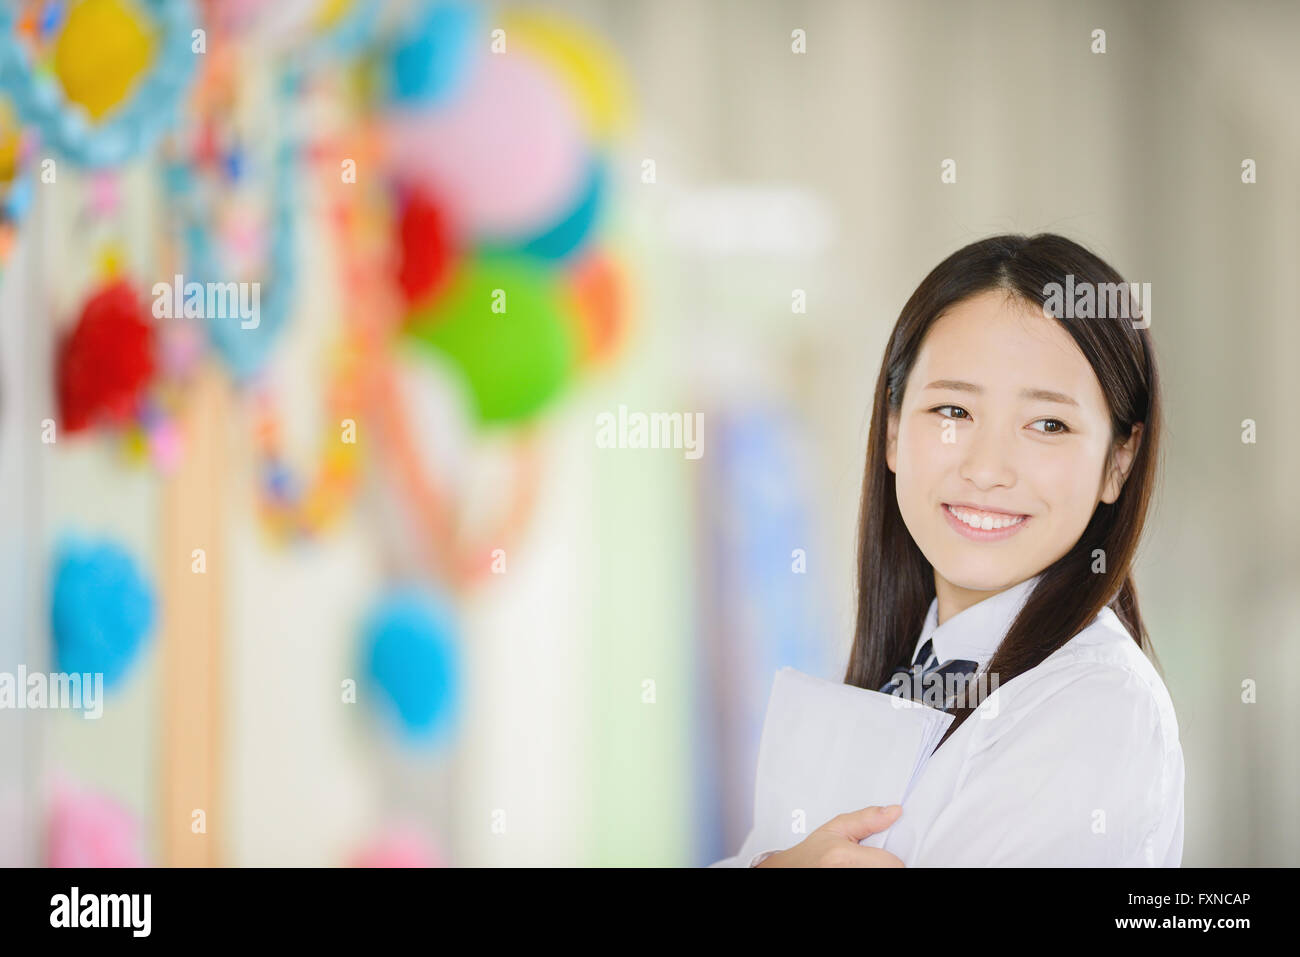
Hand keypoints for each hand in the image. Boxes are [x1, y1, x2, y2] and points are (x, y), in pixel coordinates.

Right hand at [754, 805, 904, 866]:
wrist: (792, 871)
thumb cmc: (811, 855)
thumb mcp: (835, 828)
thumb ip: (866, 819)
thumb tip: (893, 812)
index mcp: (843, 858)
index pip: (892, 863)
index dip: (889, 856)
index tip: (879, 851)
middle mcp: (848, 873)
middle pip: (891, 870)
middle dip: (883, 863)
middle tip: (866, 857)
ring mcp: (849, 880)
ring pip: (884, 874)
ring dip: (876, 868)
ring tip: (860, 864)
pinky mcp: (853, 897)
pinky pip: (878, 879)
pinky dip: (870, 871)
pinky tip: (858, 868)